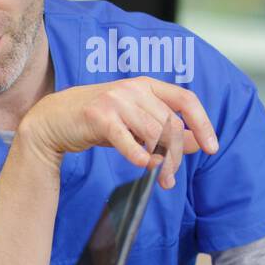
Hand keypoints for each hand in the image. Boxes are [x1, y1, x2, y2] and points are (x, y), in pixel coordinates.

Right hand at [17, 76, 218, 188]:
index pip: (186, 99)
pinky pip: (126, 138)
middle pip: (170, 123)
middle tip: (172, 178)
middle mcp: (133, 89)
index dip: (202, 123)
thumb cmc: (96, 121)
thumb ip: (161, 129)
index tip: (211, 147)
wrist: (53, 119)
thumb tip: (195, 141)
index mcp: (146, 85)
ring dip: (161, 160)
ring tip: (161, 179)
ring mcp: (116, 100)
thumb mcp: (133, 122)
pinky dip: (138, 154)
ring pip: (153, 133)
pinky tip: (145, 166)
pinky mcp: (99, 116)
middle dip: (176, 154)